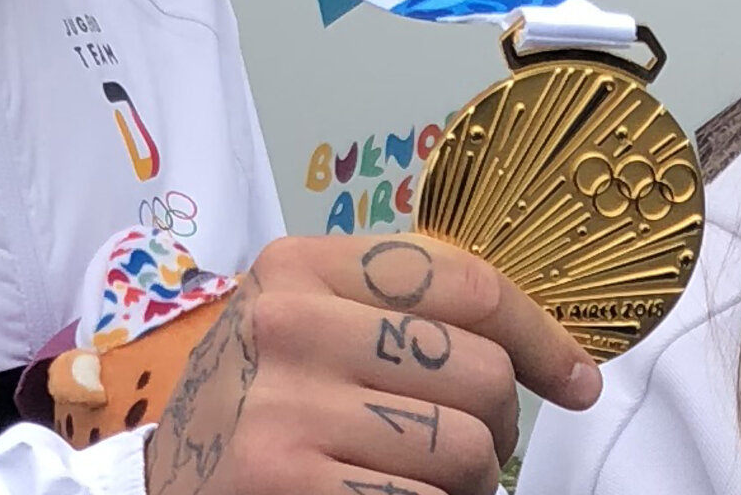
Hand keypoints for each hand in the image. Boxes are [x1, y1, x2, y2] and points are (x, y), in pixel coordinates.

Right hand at [143, 233, 598, 494]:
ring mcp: (282, 409)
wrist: (165, 483)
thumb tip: (548, 348)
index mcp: (300, 267)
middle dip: (500, 422)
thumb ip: (399, 308)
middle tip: (475, 446)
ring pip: (464, 446)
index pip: (469, 285)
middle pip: (479, 370)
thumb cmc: (257, 404)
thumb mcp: (308, 325)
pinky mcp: (283, 482)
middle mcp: (288, 326)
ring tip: (432, 484)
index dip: (541, 337)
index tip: (575, 377)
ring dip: (472, 481)